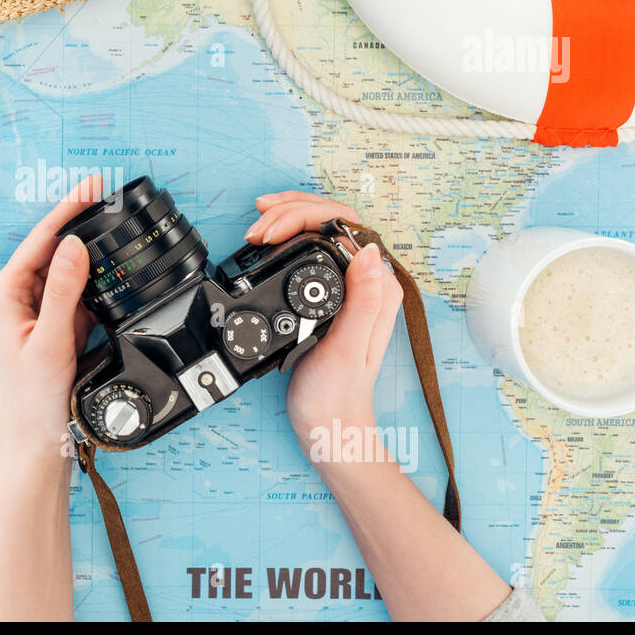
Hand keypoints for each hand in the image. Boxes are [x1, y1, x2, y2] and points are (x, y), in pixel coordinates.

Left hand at [0, 174, 102, 466]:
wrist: (39, 443)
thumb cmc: (33, 401)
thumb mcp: (52, 342)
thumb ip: (65, 292)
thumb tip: (73, 247)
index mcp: (4, 295)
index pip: (39, 240)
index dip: (67, 209)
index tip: (91, 185)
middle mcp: (16, 298)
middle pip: (54, 250)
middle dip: (82, 226)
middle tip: (111, 201)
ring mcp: (37, 312)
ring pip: (69, 271)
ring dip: (92, 256)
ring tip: (116, 231)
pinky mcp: (56, 327)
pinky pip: (79, 294)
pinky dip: (97, 285)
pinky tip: (113, 275)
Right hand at [245, 191, 401, 449]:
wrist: (327, 424)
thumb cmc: (336, 394)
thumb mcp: (346, 348)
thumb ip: (364, 300)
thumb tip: (368, 250)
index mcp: (378, 288)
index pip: (346, 226)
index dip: (304, 216)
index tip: (268, 232)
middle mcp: (369, 282)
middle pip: (334, 219)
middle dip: (291, 210)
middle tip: (255, 225)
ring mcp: (350, 286)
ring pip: (322, 229)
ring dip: (288, 217)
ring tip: (256, 225)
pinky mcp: (330, 293)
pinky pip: (311, 248)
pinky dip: (286, 235)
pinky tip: (266, 239)